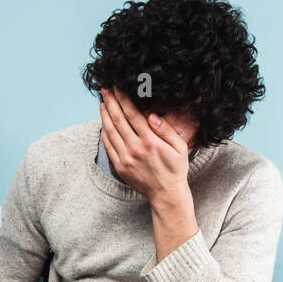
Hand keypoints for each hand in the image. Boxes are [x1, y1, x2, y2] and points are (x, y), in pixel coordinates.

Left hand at [99, 86, 189, 203]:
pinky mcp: (120, 167)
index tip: (118, 87)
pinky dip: (104, 133)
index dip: (123, 98)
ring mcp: (125, 158)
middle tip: (105, 89)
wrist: (166, 194)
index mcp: (150, 141)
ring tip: (102, 103)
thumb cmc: (175, 169)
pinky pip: (108, 146)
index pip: (132, 114)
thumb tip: (152, 115)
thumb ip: (166, 130)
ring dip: (105, 115)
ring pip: (110, 132)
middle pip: (118, 119)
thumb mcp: (180, 147)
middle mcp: (135, 148)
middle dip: (111, 102)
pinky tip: (103, 123)